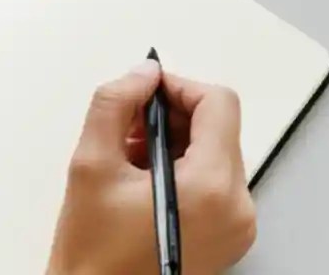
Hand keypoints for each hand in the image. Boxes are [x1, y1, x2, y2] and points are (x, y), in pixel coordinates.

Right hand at [47, 62, 255, 274]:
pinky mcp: (230, 235)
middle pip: (218, 127)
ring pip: (217, 151)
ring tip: (130, 161)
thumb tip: (143, 73)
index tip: (147, 91)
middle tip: (127, 129)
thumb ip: (115, 104)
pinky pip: (216, 180)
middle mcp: (237, 207)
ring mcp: (238, 224)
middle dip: (170, 117)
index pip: (218, 103)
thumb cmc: (93, 255)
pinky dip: (184, 168)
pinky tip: (144, 181)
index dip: (179, 86)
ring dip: (174, 142)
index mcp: (211, 187)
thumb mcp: (91, 165)